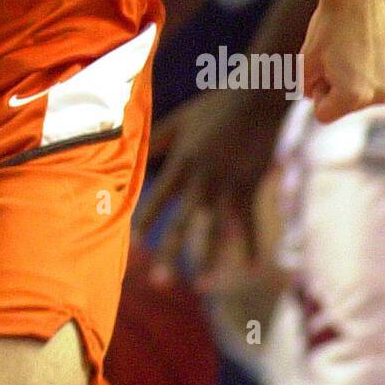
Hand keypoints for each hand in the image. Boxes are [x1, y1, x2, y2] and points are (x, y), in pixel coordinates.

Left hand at [135, 86, 284, 282]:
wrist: (256, 97)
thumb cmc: (213, 106)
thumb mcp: (179, 119)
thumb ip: (155, 138)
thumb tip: (128, 149)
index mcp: (182, 160)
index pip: (158, 197)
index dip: (145, 222)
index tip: (134, 247)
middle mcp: (202, 177)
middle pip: (183, 221)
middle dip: (170, 252)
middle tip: (159, 282)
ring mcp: (228, 184)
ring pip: (215, 229)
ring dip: (207, 260)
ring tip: (199, 287)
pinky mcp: (250, 187)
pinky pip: (249, 222)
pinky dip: (249, 246)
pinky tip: (248, 270)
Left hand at [301, 0, 384, 123]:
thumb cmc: (330, 25)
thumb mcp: (306, 59)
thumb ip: (305, 85)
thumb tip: (311, 95)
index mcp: (354, 96)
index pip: (323, 113)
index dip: (315, 91)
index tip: (318, 68)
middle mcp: (381, 94)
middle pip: (347, 103)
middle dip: (336, 85)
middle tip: (332, 55)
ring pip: (365, 89)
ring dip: (355, 75)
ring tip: (350, 46)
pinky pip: (381, 73)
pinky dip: (372, 63)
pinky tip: (366, 39)